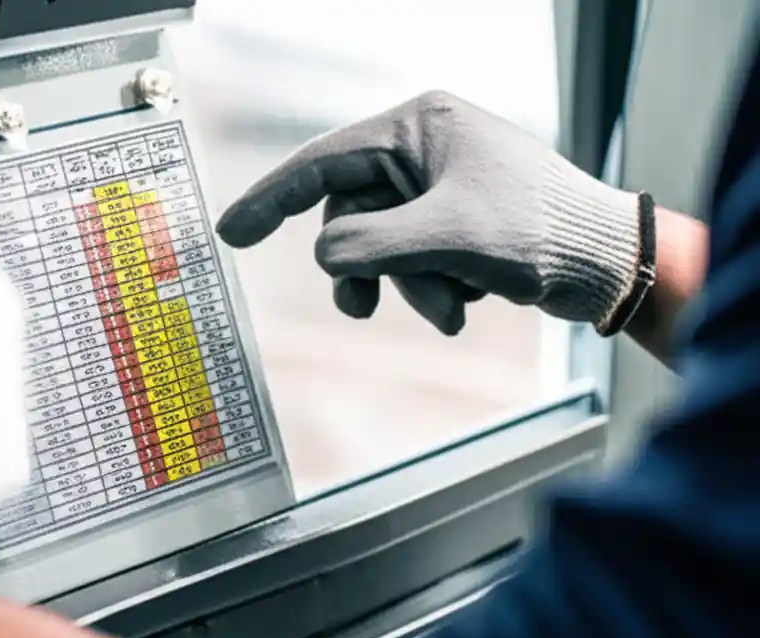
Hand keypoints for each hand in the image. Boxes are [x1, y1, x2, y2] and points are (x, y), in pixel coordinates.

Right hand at [216, 91, 648, 334]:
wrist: (607, 263)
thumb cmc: (539, 232)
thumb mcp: (443, 239)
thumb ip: (368, 245)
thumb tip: (325, 257)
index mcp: (418, 126)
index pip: (322, 162)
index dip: (270, 199)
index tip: (230, 234)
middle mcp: (424, 148)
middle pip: (352, 215)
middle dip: (369, 268)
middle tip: (364, 309)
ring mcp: (440, 184)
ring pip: (382, 245)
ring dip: (409, 285)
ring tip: (450, 309)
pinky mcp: (456, 219)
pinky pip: (412, 257)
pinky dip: (432, 285)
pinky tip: (472, 296)